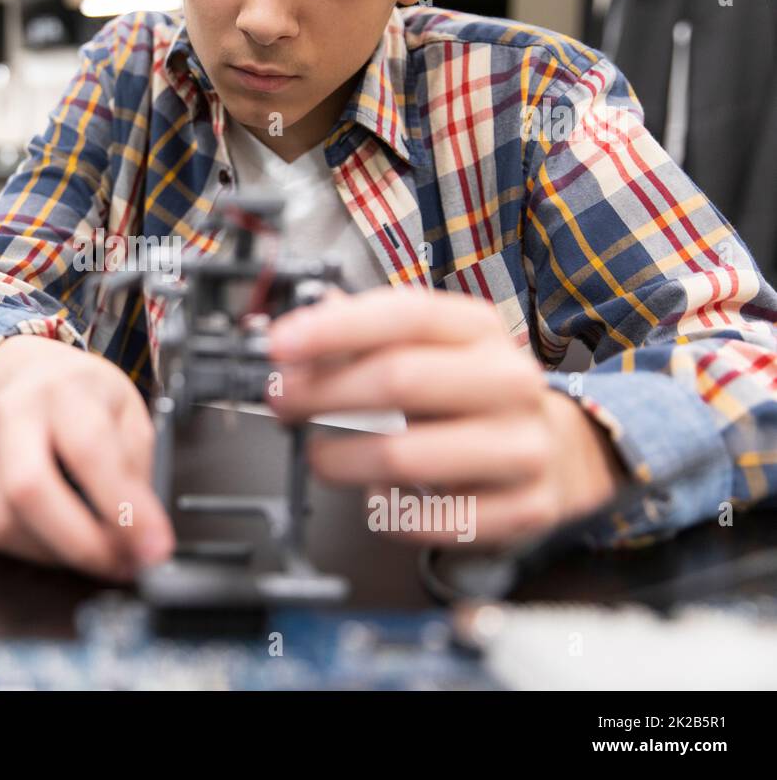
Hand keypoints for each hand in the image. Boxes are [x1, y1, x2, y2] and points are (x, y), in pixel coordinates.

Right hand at [0, 335, 174, 578]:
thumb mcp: (129, 414)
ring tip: (93, 551)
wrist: (30, 374)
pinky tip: (55, 539)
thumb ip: (135, 471)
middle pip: (28, 490)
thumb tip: (143, 535)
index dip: (123, 508)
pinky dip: (26, 550)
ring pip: (1, 522)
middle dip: (80, 545)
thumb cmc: (84, 396)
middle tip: (121, 564)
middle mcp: (12, 412)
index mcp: (64, 391)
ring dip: (55, 555)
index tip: (152, 547)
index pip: (89, 452)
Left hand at [265, 287, 627, 544]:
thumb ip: (360, 337)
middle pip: (399, 381)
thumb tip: (294, 331)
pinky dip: (387, 512)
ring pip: (407, 457)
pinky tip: (376, 496)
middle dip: (322, 395)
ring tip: (321, 457)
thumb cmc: (469, 394)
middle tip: (282, 405)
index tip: (279, 346)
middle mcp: (509, 380)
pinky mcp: (526, 507)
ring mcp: (522, 445)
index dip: (333, 328)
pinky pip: (432, 519)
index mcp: (479, 330)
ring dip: (341, 460)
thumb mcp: (427, 349)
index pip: (403, 315)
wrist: (556, 449)